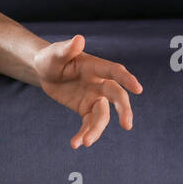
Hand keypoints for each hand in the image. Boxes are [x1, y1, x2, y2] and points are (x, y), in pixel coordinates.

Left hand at [33, 34, 142, 148]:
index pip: (115, 72)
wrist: (45, 71)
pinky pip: (88, 124)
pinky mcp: (86, 109)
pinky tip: (76, 144)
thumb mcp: (55, 53)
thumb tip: (79, 39)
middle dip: (123, 110)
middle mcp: (100, 83)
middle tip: (127, 125)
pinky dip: (83, 134)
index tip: (138, 89)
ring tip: (85, 142)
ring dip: (96, 129)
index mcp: (96, 67)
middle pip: (116, 97)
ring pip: (102, 115)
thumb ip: (66, 49)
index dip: (127, 79)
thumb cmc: (52, 58)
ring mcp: (94, 97)